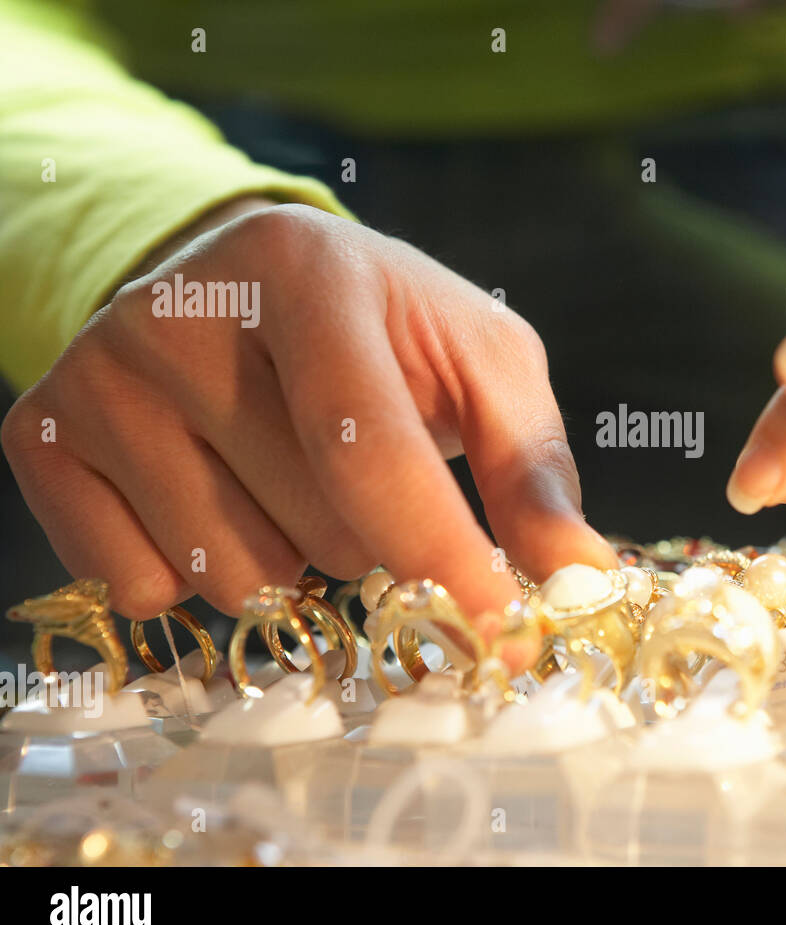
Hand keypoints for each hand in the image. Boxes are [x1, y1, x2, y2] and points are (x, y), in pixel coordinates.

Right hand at [2, 201, 613, 664]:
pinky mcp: (42, 437)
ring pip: (233, 574)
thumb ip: (534, 466)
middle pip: (313, 528)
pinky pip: (145, 589)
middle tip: (370, 481)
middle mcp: (179, 314)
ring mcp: (96, 377)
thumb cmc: (384, 326)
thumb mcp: (480, 363)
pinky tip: (217, 494)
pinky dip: (203, 575)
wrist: (243, 279)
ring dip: (295, 562)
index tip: (501, 639)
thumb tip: (582, 578)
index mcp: (306, 275)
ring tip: (292, 478)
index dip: (442, 557)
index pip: (369, 449)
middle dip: (377, 544)